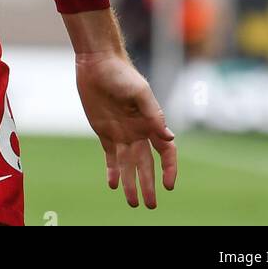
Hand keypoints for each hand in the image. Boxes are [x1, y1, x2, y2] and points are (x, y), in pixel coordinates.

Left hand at [74, 52, 177, 208]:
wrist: (97, 63)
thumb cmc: (122, 74)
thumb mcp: (139, 92)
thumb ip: (153, 115)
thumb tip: (169, 138)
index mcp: (151, 123)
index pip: (166, 152)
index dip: (170, 169)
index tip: (169, 185)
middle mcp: (138, 132)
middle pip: (146, 164)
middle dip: (149, 184)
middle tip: (151, 205)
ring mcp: (121, 133)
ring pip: (128, 164)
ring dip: (131, 183)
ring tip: (132, 202)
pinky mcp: (104, 132)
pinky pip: (110, 156)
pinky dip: (113, 171)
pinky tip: (114, 184)